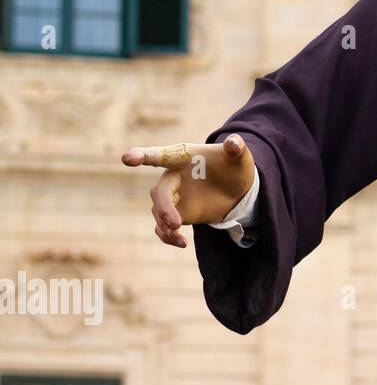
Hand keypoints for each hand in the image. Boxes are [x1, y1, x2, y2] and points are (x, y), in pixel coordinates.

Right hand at [120, 136, 255, 247]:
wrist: (238, 188)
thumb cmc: (234, 166)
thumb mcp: (239, 156)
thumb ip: (236, 148)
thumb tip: (235, 142)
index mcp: (182, 157)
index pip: (160, 156)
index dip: (143, 155)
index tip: (127, 158)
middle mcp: (172, 176)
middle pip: (159, 191)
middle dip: (164, 207)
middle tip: (176, 222)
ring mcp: (173, 196)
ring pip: (158, 210)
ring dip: (164, 223)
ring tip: (177, 234)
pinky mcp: (177, 213)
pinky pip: (164, 226)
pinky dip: (168, 236)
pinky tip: (181, 243)